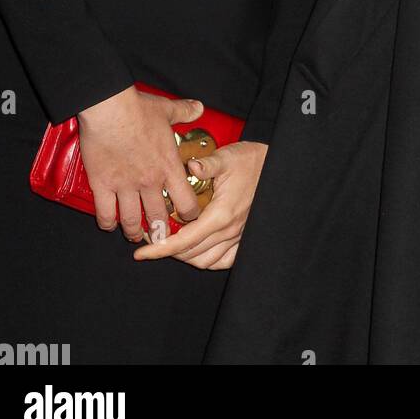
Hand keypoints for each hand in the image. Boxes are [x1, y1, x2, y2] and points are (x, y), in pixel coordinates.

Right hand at [77, 86, 204, 241]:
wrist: (110, 109)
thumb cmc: (139, 109)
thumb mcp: (167, 109)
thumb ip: (185, 111)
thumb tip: (199, 107)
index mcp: (169, 166)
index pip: (186, 202)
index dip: (189, 214)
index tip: (187, 217)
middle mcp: (149, 181)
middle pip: (159, 218)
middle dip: (161, 231)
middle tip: (160, 236)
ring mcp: (125, 186)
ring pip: (132, 221)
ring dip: (134, 232)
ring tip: (136, 236)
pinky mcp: (102, 185)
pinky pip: (106, 214)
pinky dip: (107, 223)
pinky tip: (110, 224)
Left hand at [132, 141, 268, 269]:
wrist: (277, 167)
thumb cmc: (252, 161)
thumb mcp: (227, 157)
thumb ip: (207, 164)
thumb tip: (190, 166)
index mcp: (221, 214)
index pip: (184, 241)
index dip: (160, 249)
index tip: (142, 253)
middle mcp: (229, 230)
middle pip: (191, 254)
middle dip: (168, 251)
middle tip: (152, 241)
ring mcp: (238, 236)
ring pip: (205, 261)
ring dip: (186, 256)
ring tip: (172, 244)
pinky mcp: (244, 238)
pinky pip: (223, 261)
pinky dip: (207, 260)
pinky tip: (198, 251)